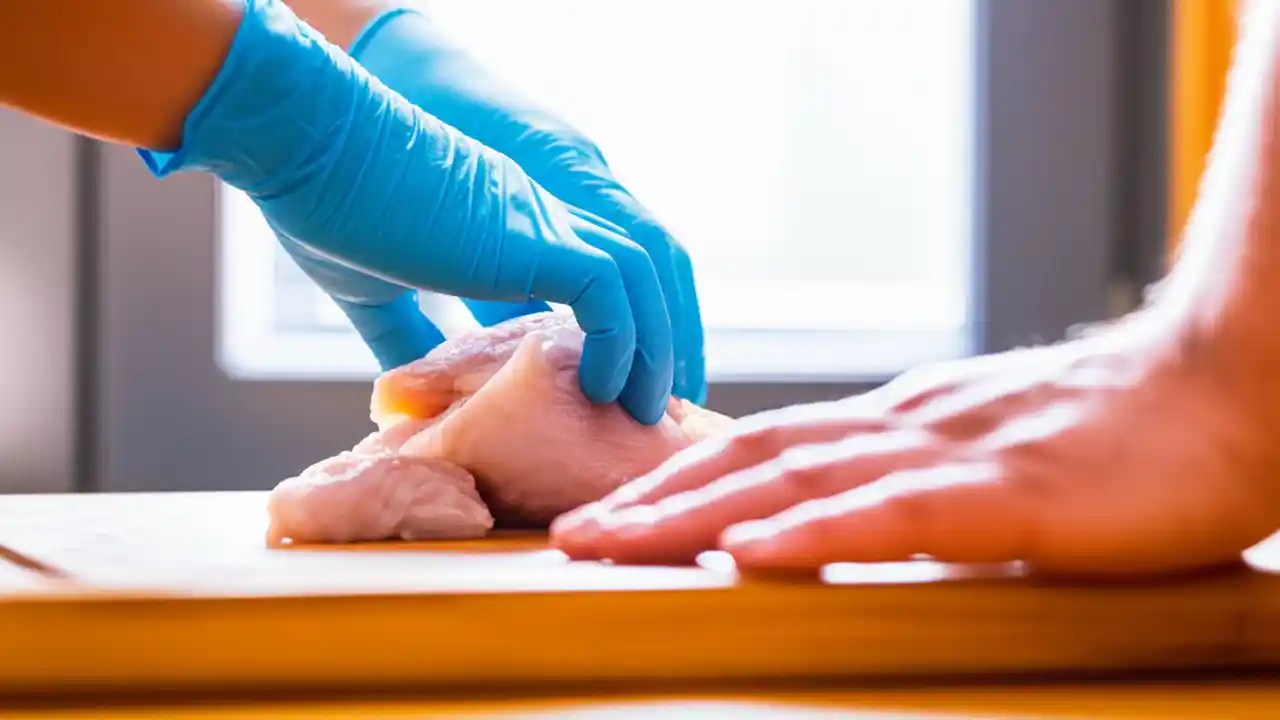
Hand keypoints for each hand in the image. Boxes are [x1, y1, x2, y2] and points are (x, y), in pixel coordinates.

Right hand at [337, 8, 705, 403]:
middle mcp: (539, 220)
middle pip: (634, 278)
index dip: (612, 336)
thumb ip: (403, 335)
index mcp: (508, 230)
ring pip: (637, 280)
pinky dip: (617, 339)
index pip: (589, 283)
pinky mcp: (530, 236)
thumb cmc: (327, 208)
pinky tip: (601, 386)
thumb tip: (411, 395)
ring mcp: (540, 223)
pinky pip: (608, 289)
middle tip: (648, 413)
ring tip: (641, 411)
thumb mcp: (373, 288)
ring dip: (650, 347)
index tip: (611, 396)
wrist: (308, 144)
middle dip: (653, 344)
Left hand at [551, 325, 1279, 575]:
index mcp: (893, 425)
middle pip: (751, 460)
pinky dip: (817, 534)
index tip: (608, 510)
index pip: (761, 448)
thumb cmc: (1111, 435)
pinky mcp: (1010, 492)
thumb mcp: (983, 454)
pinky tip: (755, 557)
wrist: (1223, 391)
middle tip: (568, 534)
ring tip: (614, 543)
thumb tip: (841, 521)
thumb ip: (910, 480)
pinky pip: (896, 514)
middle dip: (653, 500)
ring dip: (696, 513)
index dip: (676, 477)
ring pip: (797, 482)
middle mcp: (899, 427)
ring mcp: (948, 454)